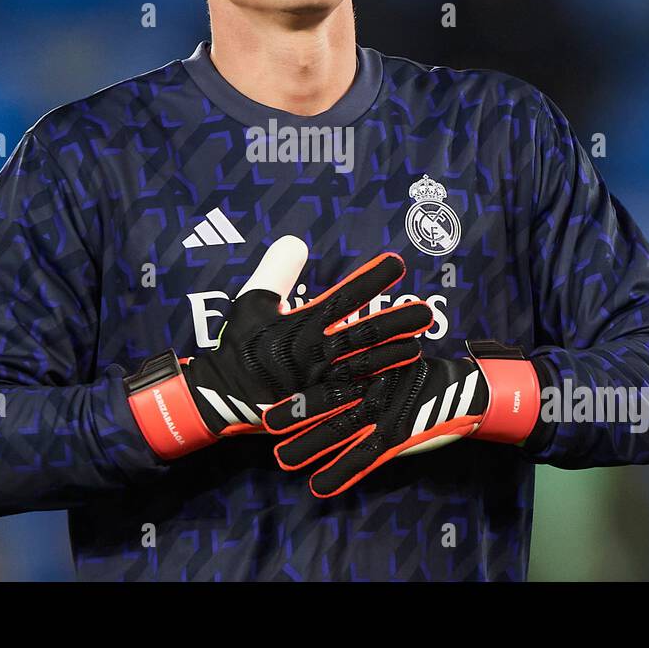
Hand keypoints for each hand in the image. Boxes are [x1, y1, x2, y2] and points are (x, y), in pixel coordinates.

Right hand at [126, 237, 430, 459]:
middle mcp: (315, 354)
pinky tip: (397, 381)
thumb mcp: (251, 301)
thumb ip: (276, 270)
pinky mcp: (321, 406)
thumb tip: (296, 241)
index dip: (371, 279)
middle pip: (365, 335)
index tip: (396, 263)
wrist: (222, 397)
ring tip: (419, 344)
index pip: (343, 297)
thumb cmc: (240, 345)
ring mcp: (320, 382)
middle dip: (397, 322)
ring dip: (394, 355)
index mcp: (299, 326)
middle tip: (426, 312)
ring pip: (366, 366)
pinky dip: (376, 388)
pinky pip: (354, 397)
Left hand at [263, 341, 540, 496]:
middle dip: (298, 410)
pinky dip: (341, 473)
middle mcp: (371, 383)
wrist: (462, 388)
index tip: (268, 379)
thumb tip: (325, 338)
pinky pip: (363, 458)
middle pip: (328, 396)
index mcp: (365, 357)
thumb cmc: (414, 368)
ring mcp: (383, 411)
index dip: (298, 376)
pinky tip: (318, 487)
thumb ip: (357, 349)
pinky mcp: (395, 435)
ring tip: (282, 459)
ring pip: (339, 429)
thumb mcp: (385, 351)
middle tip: (267, 421)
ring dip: (310, 446)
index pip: (326, 365)